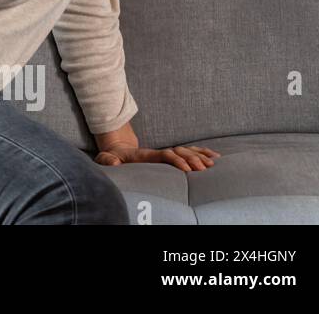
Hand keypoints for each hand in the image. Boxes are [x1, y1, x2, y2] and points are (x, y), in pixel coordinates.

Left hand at [96, 143, 220, 171]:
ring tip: (212, 164)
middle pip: (179, 152)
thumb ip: (107, 160)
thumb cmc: (111, 157)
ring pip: (186, 151)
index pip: (163, 155)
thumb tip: (114, 162)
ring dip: (200, 156)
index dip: (175, 160)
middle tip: (203, 169)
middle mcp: (158, 152)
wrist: (116, 148)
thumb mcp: (104, 158)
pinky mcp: (170, 155)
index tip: (186, 170)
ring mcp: (165, 152)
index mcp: (144, 155)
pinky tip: (214, 157)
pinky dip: (202, 153)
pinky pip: (188, 152)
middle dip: (192, 159)